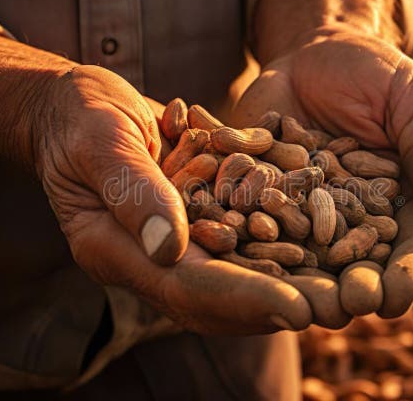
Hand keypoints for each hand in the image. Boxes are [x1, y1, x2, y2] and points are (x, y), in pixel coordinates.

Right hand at [0, 28, 310, 332]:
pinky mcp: (189, 220)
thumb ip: (133, 191)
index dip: (241, 298)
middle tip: (333, 309)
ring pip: (232, 275)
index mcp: (112, 248)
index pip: (185, 286)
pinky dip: (274, 246)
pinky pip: (235, 241)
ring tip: (338, 290)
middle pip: (216, 296)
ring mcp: (168, 243)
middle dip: (275, 304)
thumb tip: (171, 248)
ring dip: (284, 284)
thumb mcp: (101, 141)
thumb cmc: (78, 116)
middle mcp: (144, 257)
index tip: (294, 308)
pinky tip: (318, 244)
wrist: (74, 104)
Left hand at [228, 0, 412, 318]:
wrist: (313, 53)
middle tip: (349, 306)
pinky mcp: (265, 199)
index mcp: (408, 203)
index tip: (402, 292)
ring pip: (308, 257)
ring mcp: (307, 216)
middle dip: (357, 289)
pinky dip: (248, 237)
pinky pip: (256, 223)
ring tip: (296, 299)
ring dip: (303, 281)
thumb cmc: (377, 74)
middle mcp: (358, 221)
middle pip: (364, 266)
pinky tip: (239, 250)